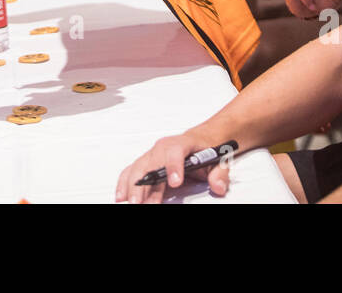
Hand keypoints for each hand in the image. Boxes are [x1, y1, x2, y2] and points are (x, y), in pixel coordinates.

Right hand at [115, 132, 231, 203]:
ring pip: (138, 169)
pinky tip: (121, 196)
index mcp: (182, 143)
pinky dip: (124, 184)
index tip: (175, 182)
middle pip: (150, 164)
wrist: (202, 139)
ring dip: (132, 187)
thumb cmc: (206, 148)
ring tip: (131, 203)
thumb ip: (220, 173)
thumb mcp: (219, 159)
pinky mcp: (147, 164)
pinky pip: (132, 172)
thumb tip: (218, 186)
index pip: (175, 151)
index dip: (174, 166)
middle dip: (145, 184)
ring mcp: (152, 156)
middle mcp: (163, 148)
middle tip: (142, 202)